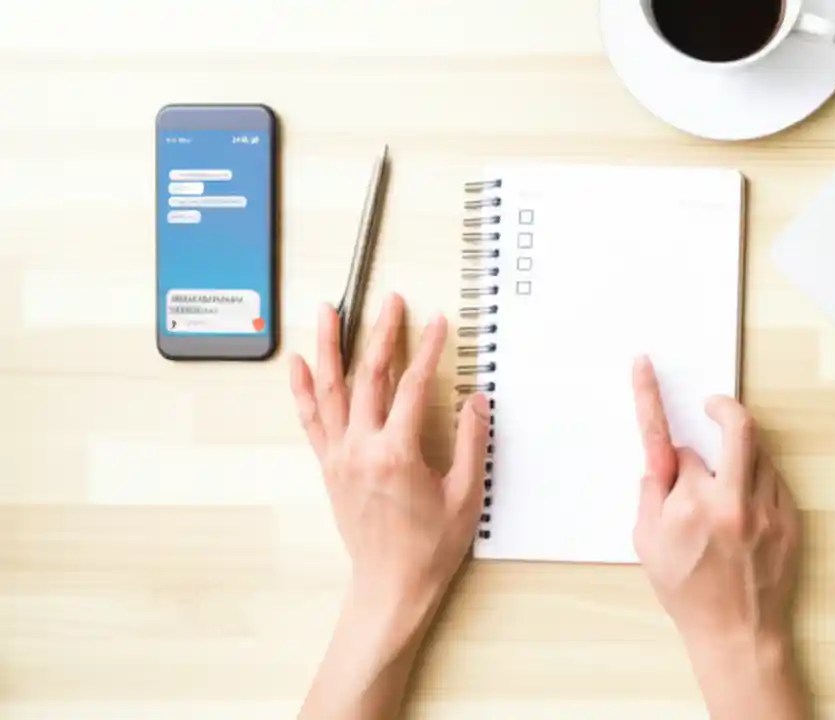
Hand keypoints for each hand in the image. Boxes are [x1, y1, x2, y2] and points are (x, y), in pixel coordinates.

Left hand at [290, 293, 488, 620]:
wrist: (391, 585)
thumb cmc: (429, 547)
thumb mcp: (465, 496)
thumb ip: (470, 443)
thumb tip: (476, 400)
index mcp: (397, 453)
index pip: (413, 386)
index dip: (428, 350)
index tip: (438, 323)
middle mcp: (361, 449)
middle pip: (369, 376)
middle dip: (382, 334)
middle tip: (390, 302)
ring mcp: (340, 456)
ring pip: (331, 390)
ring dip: (329, 347)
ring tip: (326, 311)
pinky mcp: (330, 467)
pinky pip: (312, 420)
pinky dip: (303, 389)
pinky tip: (298, 363)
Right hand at [631, 357, 804, 719]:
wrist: (738, 635)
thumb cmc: (689, 594)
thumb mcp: (648, 544)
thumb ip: (652, 494)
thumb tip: (665, 459)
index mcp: (690, 505)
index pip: (666, 440)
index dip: (650, 396)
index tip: (644, 366)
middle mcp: (732, 502)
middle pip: (738, 427)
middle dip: (723, 408)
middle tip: (713, 407)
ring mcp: (767, 510)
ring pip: (760, 452)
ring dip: (741, 449)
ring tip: (726, 471)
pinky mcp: (790, 521)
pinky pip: (775, 480)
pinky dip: (758, 478)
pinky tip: (745, 498)